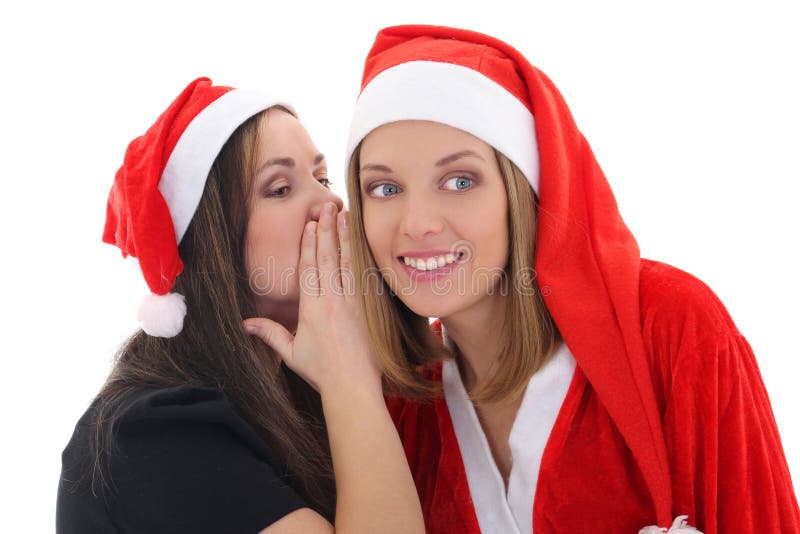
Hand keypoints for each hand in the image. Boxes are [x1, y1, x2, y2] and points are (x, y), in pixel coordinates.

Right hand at [244, 203, 380, 397]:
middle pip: (328, 258)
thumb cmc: (321, 372)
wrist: (353, 386)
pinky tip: (358, 242)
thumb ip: (270, 334)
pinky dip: (358, 257)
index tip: (310, 224)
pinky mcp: (365, 309)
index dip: (309, 244)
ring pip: (347, 263)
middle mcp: (332, 301)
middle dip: (327, 230)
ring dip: (345, 237)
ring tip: (345, 215)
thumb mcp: (291, 353)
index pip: (309, 269)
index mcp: (312, 309)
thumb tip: (244, 324)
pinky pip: (360, 277)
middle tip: (328, 207)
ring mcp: (351, 304)